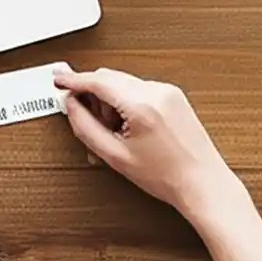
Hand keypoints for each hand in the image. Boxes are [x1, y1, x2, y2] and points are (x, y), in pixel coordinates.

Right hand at [54, 68, 244, 219]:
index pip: (98, 81)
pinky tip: (129, 128)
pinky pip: (139, 89)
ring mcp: (168, 91)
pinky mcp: (174, 96)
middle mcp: (157, 91)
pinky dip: (126, 102)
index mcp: (142, 104)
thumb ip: (86, 128)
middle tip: (85, 118)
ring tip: (116, 133)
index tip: (59, 80)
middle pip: (110, 78)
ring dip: (110, 101)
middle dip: (93, 95)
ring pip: (123, 83)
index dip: (74, 80)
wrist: (202, 182)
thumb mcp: (115, 156)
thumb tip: (72, 107)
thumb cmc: (167, 176)